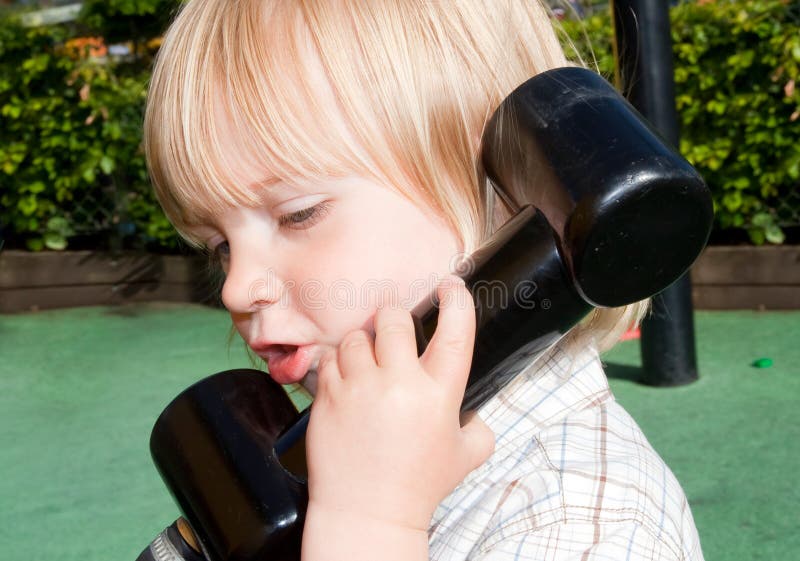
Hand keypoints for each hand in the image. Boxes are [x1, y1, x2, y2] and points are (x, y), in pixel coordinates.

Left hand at [305, 275, 494, 531]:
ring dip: (363, 343)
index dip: (456, 300)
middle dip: (395, 319)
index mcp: (439, 394)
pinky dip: (338, 364)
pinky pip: (329, 358)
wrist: (368, 513)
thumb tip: (470, 409)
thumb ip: (478, 426)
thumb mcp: (466, 456)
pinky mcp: (328, 397)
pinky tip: (346, 381)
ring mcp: (360, 389)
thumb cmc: (418, 485)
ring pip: (357, 336)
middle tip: (393, 332)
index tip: (450, 285)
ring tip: (366, 364)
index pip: (455, 330)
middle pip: (394, 319)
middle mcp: (400, 384)